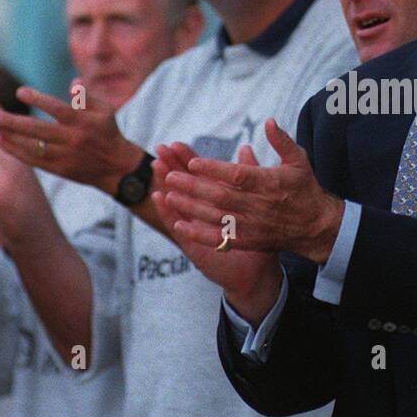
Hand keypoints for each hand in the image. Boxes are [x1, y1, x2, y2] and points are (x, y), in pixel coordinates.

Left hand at [0, 79, 144, 194]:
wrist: (116, 168)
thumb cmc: (108, 132)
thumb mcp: (106, 110)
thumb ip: (87, 95)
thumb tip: (73, 84)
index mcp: (84, 122)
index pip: (59, 110)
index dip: (39, 100)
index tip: (20, 91)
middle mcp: (73, 139)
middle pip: (39, 130)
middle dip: (14, 123)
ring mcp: (64, 156)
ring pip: (32, 147)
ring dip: (10, 137)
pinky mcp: (59, 169)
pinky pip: (34, 161)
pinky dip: (16, 152)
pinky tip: (1, 142)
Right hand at [151, 142, 282, 319]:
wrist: (259, 273)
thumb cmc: (260, 237)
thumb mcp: (257, 202)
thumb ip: (251, 175)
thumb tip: (246, 149)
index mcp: (216, 201)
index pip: (199, 175)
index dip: (187, 159)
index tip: (177, 143)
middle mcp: (202, 213)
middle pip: (184, 185)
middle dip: (172, 166)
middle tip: (160, 148)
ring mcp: (195, 229)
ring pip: (177, 203)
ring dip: (165, 184)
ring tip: (156, 166)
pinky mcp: (194, 245)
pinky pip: (179, 227)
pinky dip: (168, 213)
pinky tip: (159, 197)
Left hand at [161, 119, 343, 264]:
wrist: (315, 226)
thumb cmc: (304, 189)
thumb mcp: (298, 160)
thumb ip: (281, 141)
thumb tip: (268, 121)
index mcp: (269, 183)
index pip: (237, 175)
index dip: (214, 169)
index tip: (193, 162)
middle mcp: (259, 206)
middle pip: (221, 196)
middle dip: (193, 186)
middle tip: (170, 176)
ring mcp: (252, 225)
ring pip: (216, 217)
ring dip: (191, 207)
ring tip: (170, 195)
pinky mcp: (248, 240)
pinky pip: (220, 239)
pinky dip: (199, 234)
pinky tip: (180, 225)